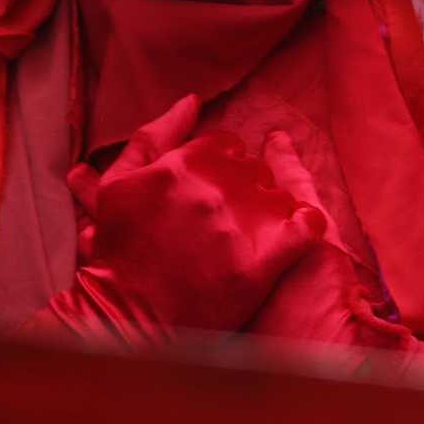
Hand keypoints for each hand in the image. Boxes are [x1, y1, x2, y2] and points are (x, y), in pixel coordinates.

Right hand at [65, 97, 333, 331]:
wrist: (126, 322)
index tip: (214, 196)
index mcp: (180, 166)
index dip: (225, 170)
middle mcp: (211, 189)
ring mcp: (238, 227)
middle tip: (228, 224)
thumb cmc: (119, 255)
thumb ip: (154, 137)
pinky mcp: (259, 265)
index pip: (227, 146)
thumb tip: (191, 101)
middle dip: (247, 192)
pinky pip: (304, 229)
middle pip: (255, 171)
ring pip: (280, 197)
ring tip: (248, 241)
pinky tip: (290, 239)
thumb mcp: (119, 187)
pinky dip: (303, 229)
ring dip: (271, 214)